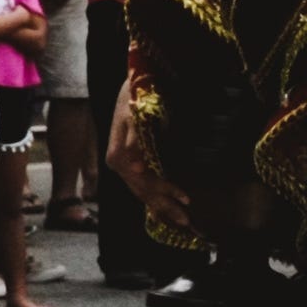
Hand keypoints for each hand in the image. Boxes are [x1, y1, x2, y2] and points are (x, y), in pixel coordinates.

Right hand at [108, 87, 194, 239]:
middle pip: (143, 191)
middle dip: (165, 207)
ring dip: (161, 207)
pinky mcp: (129, 164)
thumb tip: (135, 167)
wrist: (133, 84)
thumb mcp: (136, 113)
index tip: (185, 198)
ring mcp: (123, 166)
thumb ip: (134, 141)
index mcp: (119, 155)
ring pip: (142, 192)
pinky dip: (153, 199)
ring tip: (180, 220)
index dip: (165, 191)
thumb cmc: (138, 97)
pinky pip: (141, 187)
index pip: (145, 180)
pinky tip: (163, 211)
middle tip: (187, 222)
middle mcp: (119, 164)